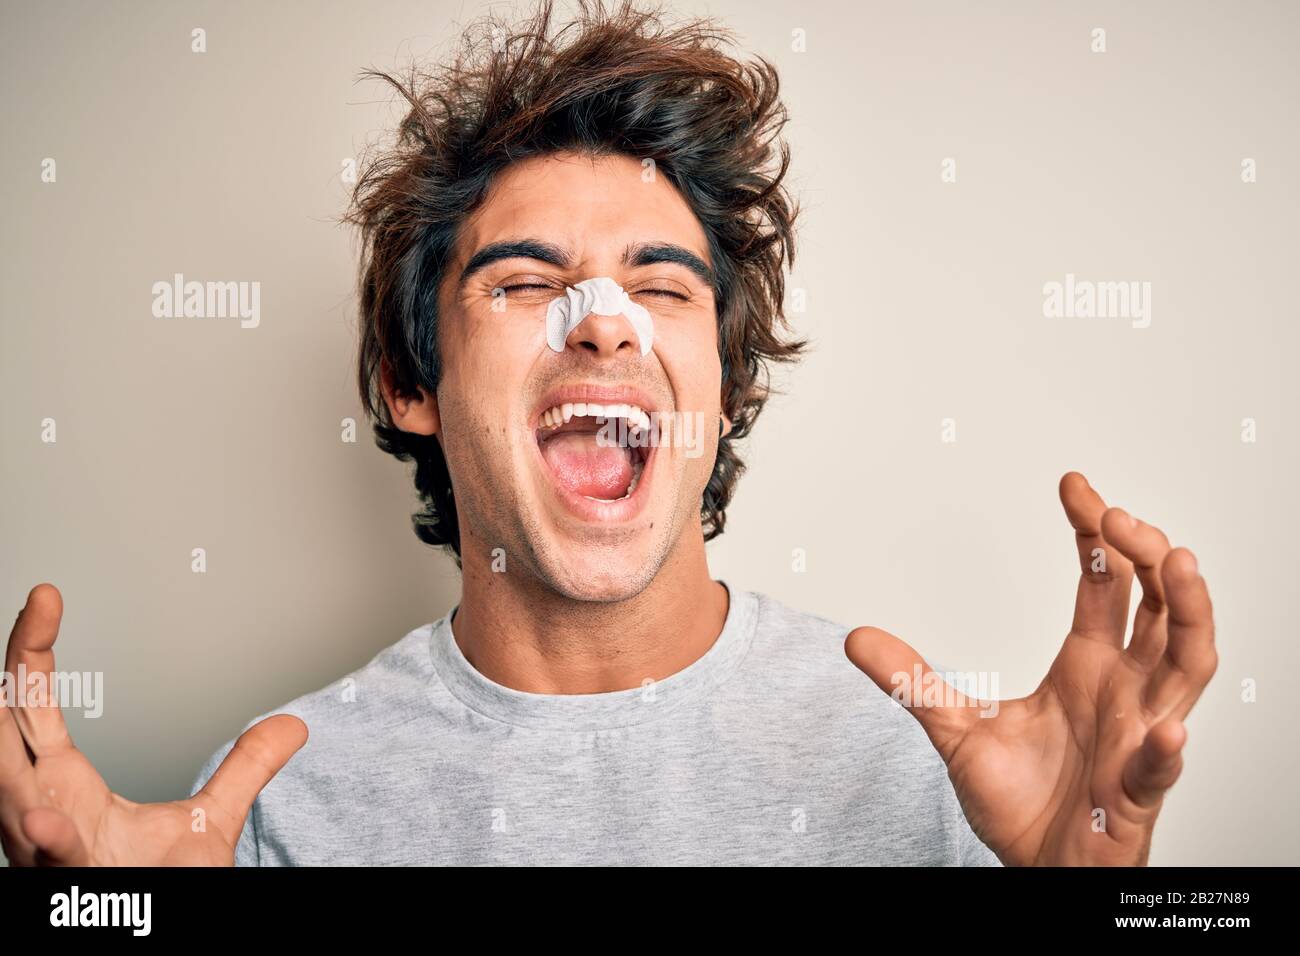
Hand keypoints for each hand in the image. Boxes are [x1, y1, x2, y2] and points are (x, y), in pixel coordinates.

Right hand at [1, 583, 307, 865]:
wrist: (158, 936)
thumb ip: (244, 768)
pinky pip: (49, 866)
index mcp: (61, 788)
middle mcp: (39, 813)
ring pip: (6, 791)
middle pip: (6, 730)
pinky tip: (48, 822)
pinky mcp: (66, 890)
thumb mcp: (211, 821)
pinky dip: (48, 845)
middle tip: (33, 611)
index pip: (32, 707)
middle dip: (13, 670)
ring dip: (7, 749)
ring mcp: (45, 852)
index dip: (33, 650)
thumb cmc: (161, 891)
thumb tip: (291, 726)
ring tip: (17, 681)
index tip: (48, 597)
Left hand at [845, 472, 1216, 865]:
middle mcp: (1124, 693)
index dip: (1098, 535)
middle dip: (1148, 557)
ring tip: (1178, 568)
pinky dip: (1165, 754)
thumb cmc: (1019, 800)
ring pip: (1185, 670)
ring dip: (1188, 618)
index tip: (1075, 488)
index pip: (1108, 585)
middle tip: (1120, 518)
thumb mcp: (956, 728)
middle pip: (1160, 610)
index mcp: (1088, 668)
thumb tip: (856, 636)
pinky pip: (1159, 772)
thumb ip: (913, 680)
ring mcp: (1136, 741)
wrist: (1033, 867)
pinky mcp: (1134, 797)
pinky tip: (1167, 734)